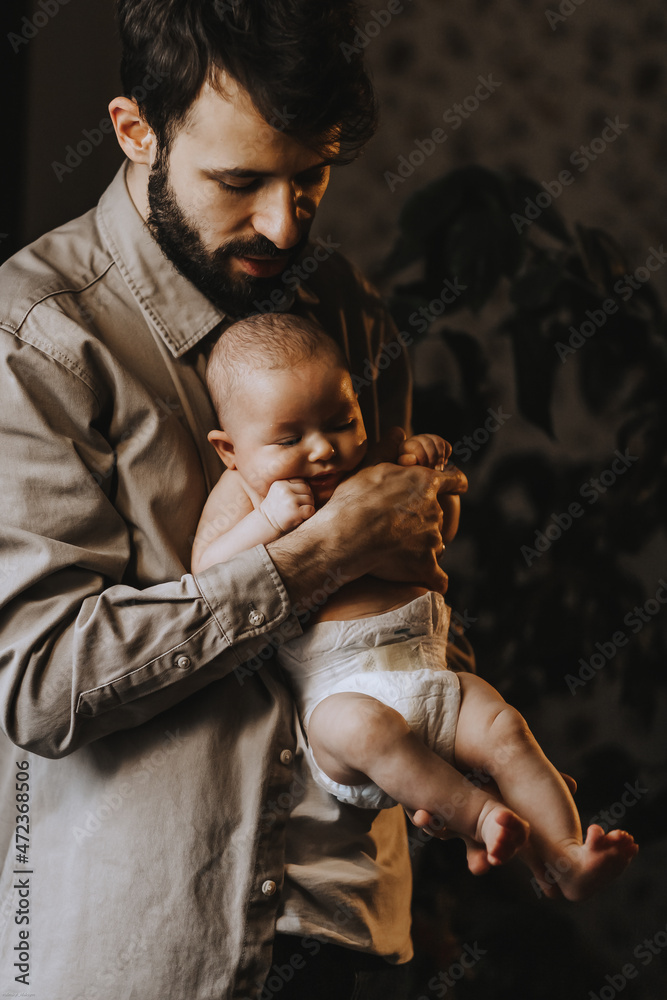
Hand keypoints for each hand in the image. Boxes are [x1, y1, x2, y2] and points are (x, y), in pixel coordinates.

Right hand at [259, 479, 314, 533]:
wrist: (265, 525)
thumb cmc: (276, 509)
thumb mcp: (279, 492)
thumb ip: (292, 486)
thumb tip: (319, 481)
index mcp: (280, 482)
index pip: (301, 481)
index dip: (301, 491)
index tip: (295, 499)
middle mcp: (284, 489)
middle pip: (307, 488)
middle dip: (306, 498)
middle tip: (299, 507)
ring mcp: (289, 499)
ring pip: (310, 498)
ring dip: (308, 506)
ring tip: (298, 512)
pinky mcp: (294, 511)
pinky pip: (310, 509)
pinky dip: (309, 514)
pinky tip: (300, 516)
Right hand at [321, 462, 466, 592]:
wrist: (344, 536)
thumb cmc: (353, 499)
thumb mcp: (369, 466)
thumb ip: (388, 448)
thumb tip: (399, 431)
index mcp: (425, 483)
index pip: (454, 481)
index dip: (454, 484)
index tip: (456, 487)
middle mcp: (434, 510)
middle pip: (436, 516)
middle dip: (422, 521)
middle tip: (396, 526)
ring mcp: (431, 539)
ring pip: (433, 544)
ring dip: (420, 548)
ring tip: (394, 552)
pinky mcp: (424, 565)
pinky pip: (438, 578)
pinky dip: (433, 580)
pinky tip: (428, 583)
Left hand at [398, 433, 450, 470]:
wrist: (414, 463)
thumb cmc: (408, 466)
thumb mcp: (403, 465)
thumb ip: (406, 461)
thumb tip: (414, 458)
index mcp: (408, 444)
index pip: (417, 447)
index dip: (422, 458)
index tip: (424, 468)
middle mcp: (419, 438)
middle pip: (429, 443)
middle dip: (432, 458)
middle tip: (433, 469)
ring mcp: (430, 438)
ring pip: (439, 442)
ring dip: (441, 457)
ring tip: (439, 468)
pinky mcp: (439, 442)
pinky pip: (447, 446)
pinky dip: (447, 455)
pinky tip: (442, 463)